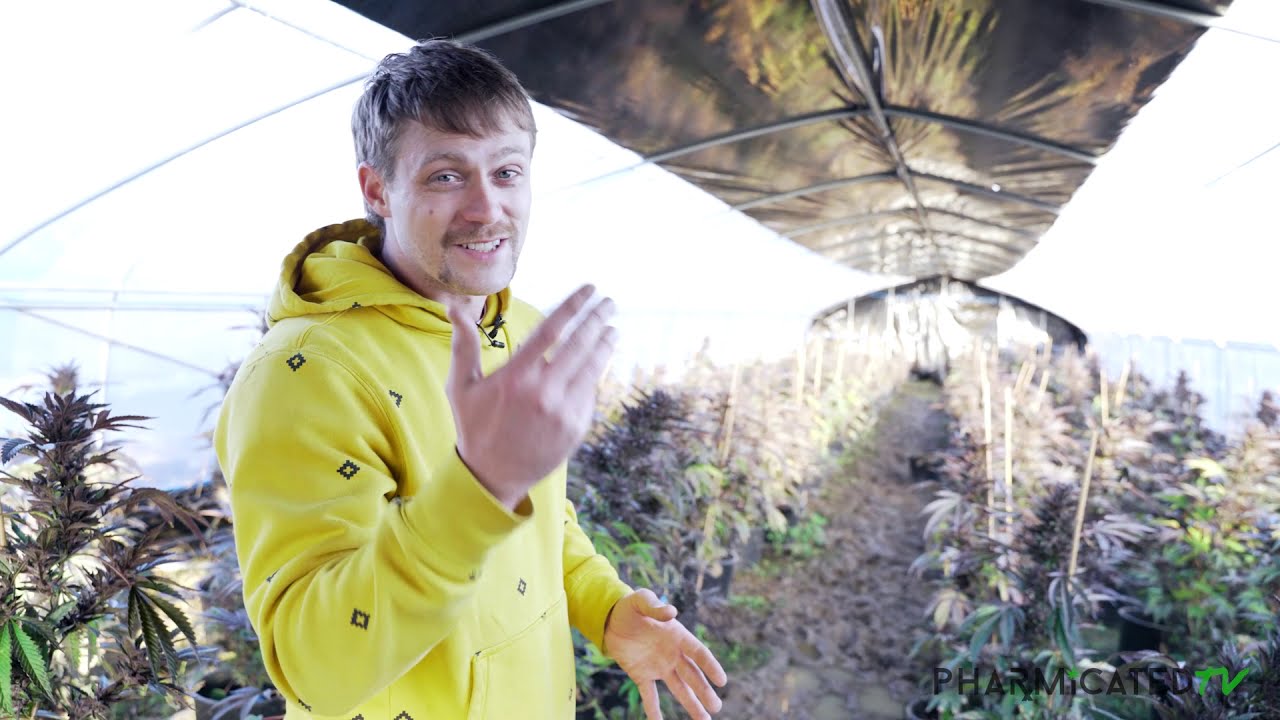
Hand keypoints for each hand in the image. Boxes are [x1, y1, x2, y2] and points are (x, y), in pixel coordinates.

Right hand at [446, 285, 616, 508]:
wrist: (492, 477)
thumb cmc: (475, 427)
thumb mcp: (461, 386)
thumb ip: (464, 345)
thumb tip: (454, 307)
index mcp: (516, 376)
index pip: (552, 329)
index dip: (574, 306)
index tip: (589, 290)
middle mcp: (543, 392)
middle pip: (579, 344)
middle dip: (597, 318)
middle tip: (609, 302)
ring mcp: (563, 411)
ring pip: (592, 368)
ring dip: (605, 344)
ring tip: (612, 328)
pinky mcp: (576, 427)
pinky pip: (590, 393)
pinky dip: (595, 375)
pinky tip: (597, 363)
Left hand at [604, 589, 726, 719]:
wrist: (609, 618)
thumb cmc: (630, 606)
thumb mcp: (640, 601)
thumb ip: (655, 607)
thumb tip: (672, 612)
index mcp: (677, 636)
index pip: (698, 653)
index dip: (710, 666)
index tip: (722, 681)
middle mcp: (672, 654)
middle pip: (692, 676)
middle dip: (704, 691)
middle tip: (716, 707)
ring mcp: (658, 667)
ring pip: (679, 689)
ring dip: (691, 704)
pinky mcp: (641, 675)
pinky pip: (650, 696)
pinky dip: (654, 710)